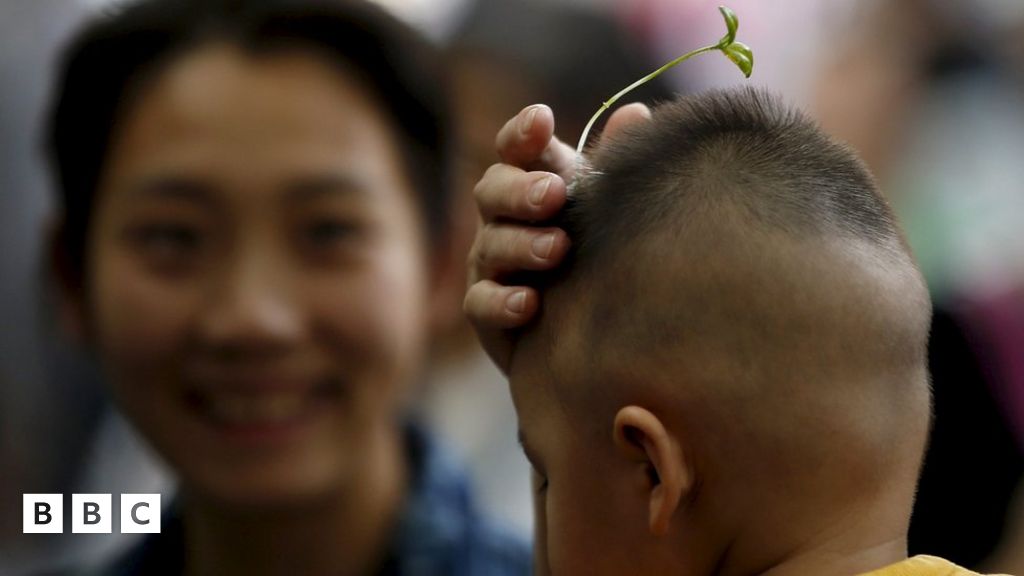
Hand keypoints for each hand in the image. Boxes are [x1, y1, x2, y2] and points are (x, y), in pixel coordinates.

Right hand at [464, 102, 651, 372]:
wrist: (588, 328)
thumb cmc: (598, 251)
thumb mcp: (607, 206)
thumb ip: (616, 163)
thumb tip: (636, 113)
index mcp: (532, 182)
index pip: (516, 149)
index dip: (522, 133)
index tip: (542, 120)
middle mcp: (503, 219)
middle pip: (492, 190)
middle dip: (519, 190)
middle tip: (553, 194)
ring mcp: (491, 265)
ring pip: (489, 246)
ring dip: (521, 245)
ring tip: (557, 249)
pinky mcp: (488, 312)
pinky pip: (480, 304)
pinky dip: (502, 302)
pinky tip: (530, 303)